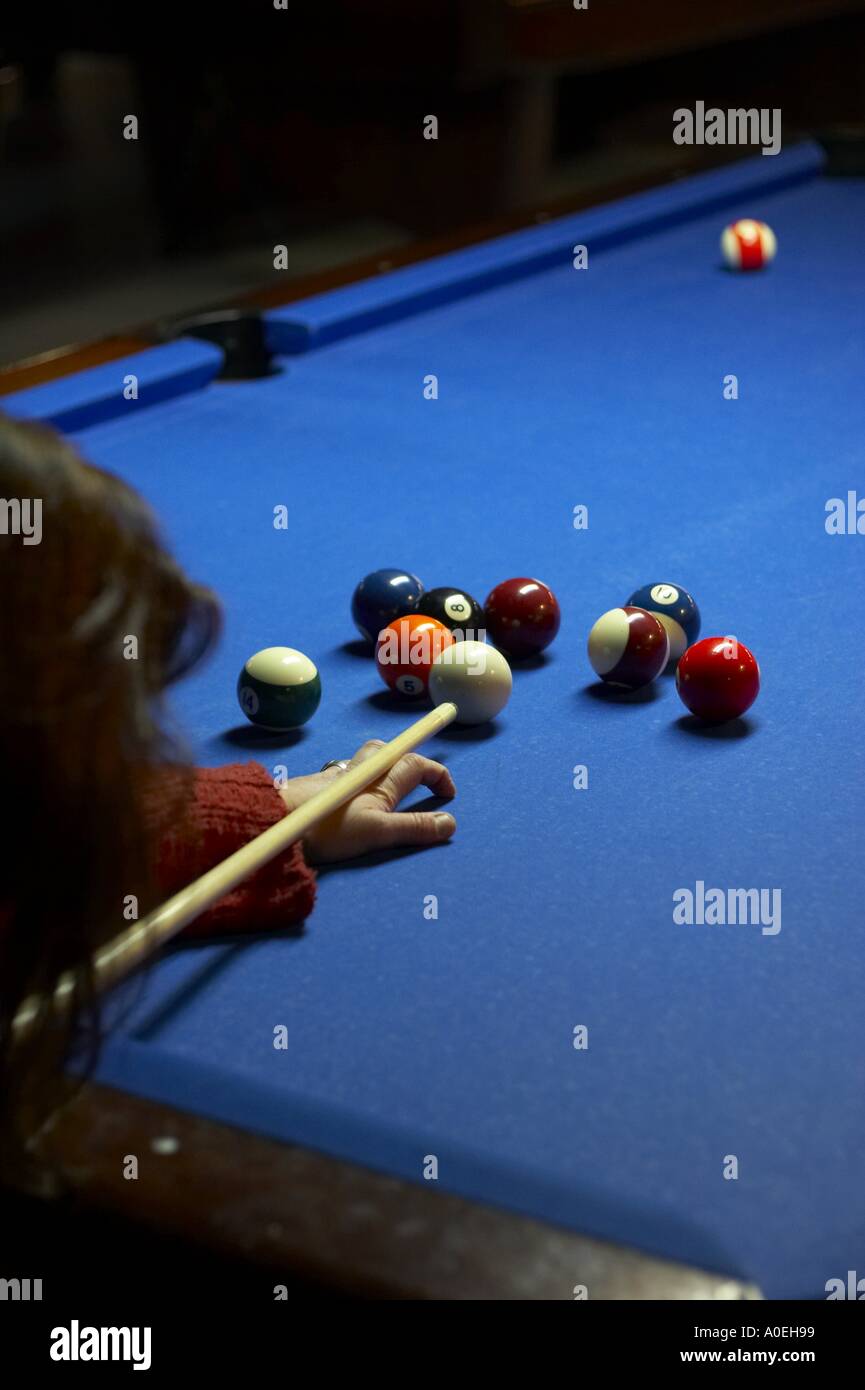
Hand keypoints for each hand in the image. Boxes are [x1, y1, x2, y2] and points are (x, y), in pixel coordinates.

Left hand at [279, 740, 455, 864]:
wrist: (274, 822)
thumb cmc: (328, 826)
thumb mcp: (378, 832)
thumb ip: (414, 828)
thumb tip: (450, 823)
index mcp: (380, 777)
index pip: (417, 764)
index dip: (437, 775)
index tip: (449, 794)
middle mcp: (359, 770)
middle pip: (388, 752)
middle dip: (407, 760)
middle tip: (419, 781)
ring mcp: (336, 778)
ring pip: (364, 763)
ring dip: (381, 769)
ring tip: (386, 791)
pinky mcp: (317, 789)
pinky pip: (345, 778)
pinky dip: (357, 784)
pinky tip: (350, 803)